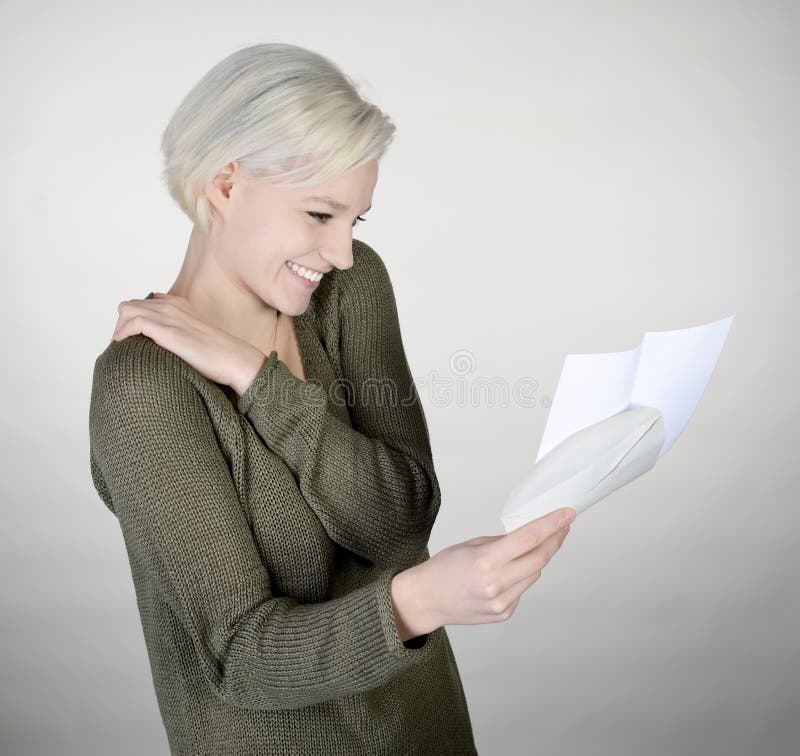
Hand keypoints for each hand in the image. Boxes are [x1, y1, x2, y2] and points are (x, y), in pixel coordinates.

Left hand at [112, 292, 269, 392]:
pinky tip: (125, 346)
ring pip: (127, 310)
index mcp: (178, 304)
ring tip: (123, 347)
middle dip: (122, 324)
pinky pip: (134, 323)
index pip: (142, 303)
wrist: (235, 359)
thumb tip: (165, 331)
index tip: (132, 339)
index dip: (132, 321)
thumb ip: (180, 326)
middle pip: (130, 305)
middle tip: (125, 346)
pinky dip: (124, 333)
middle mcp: (171, 305)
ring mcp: (169, 317)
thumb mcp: (197, 331)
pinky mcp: (168, 331)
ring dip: (120, 328)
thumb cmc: (218, 352)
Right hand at [390, 506, 575, 638]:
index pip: (529, 538)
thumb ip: (503, 543)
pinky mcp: (504, 613)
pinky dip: (520, 578)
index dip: (552, 525)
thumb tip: (531, 538)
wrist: (427, 600)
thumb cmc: (445, 567)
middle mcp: (497, 583)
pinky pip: (523, 589)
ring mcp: (502, 602)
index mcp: (487, 560)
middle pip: (540, 558)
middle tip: (562, 526)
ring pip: (534, 574)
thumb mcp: (472, 545)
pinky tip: (502, 577)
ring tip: (518, 554)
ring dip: (535, 560)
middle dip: (554, 540)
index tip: (568, 514)